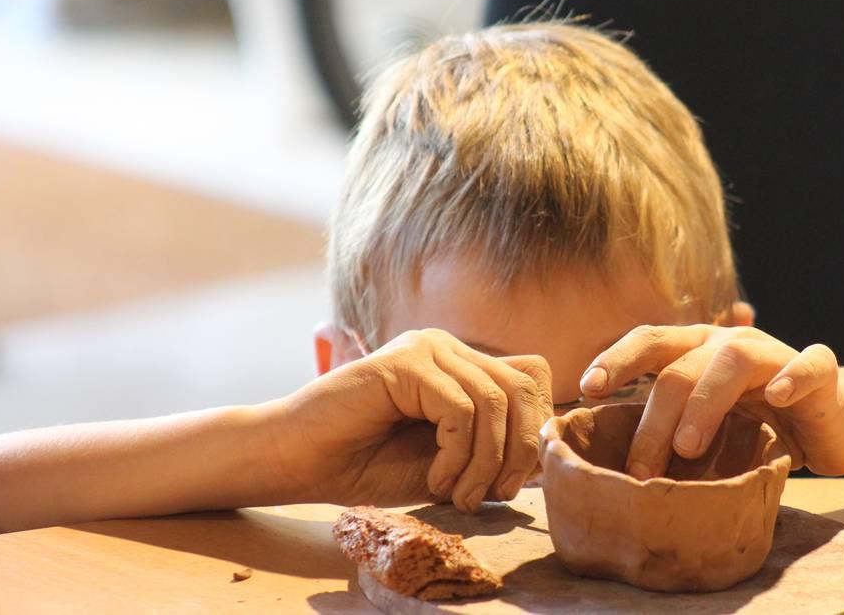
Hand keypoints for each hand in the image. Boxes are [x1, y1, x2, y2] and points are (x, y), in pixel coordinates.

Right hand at [266, 329, 551, 512]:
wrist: (296, 462)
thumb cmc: (366, 464)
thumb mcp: (447, 461)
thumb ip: (491, 449)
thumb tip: (546, 457)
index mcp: (461, 364)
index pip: (532, 377)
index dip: (535, 428)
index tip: (514, 481)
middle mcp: (447, 347)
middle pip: (524, 386)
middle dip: (520, 450)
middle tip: (492, 495)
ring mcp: (425, 348)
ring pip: (495, 401)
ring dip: (485, 461)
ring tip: (458, 495)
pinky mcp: (404, 362)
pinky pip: (459, 409)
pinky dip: (456, 455)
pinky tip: (434, 479)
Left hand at [580, 325, 843, 479]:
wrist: (839, 426)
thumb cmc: (763, 432)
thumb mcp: (711, 430)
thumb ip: (671, 433)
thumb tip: (609, 468)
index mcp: (697, 350)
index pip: (649, 341)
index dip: (617, 359)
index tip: (586, 389)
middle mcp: (731, 343)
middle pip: (682, 366)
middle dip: (654, 418)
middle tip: (639, 468)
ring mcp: (777, 354)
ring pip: (734, 360)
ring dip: (706, 402)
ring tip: (688, 447)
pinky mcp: (822, 372)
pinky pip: (810, 364)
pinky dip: (794, 377)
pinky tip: (779, 397)